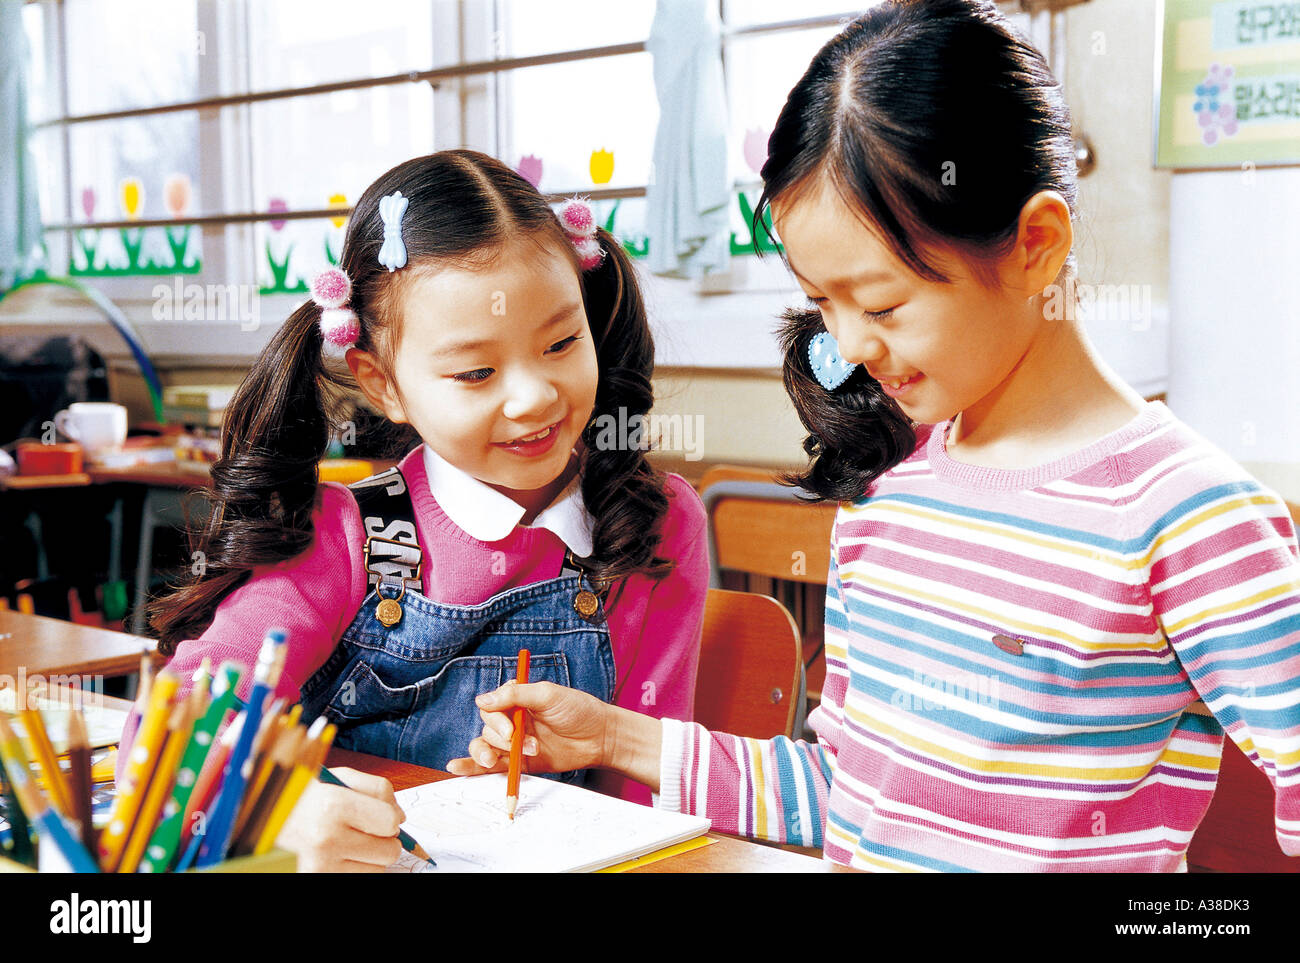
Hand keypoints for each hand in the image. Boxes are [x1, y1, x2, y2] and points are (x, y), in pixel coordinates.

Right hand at [274, 767, 404, 872]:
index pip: (390, 822)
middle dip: (383, 839)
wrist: (264, 817)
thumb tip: (400, 817)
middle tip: (364, 828)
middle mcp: (326, 839)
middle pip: (388, 851)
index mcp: (333, 807)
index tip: (378, 814)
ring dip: (369, 856)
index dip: (389, 817)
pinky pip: (358, 878)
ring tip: (347, 840)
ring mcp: (320, 865)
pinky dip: (355, 868)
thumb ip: (377, 790)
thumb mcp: (340, 778)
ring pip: (376, 869)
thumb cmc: (306, 795)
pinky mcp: (317, 878)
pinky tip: (340, 854)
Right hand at [446, 681, 609, 777]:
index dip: (496, 718)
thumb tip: (482, 699)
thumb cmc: (578, 710)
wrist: (600, 737)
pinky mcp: (518, 763)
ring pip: (484, 746)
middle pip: (487, 729)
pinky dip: (471, 767)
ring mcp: (514, 743)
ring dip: (489, 753)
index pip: (491, 707)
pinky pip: (490, 766)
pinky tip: (456, 768)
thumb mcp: (548, 694)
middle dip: (500, 738)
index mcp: (517, 700)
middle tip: (520, 741)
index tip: (511, 727)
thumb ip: (515, 695)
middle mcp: (512, 720)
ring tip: (500, 759)